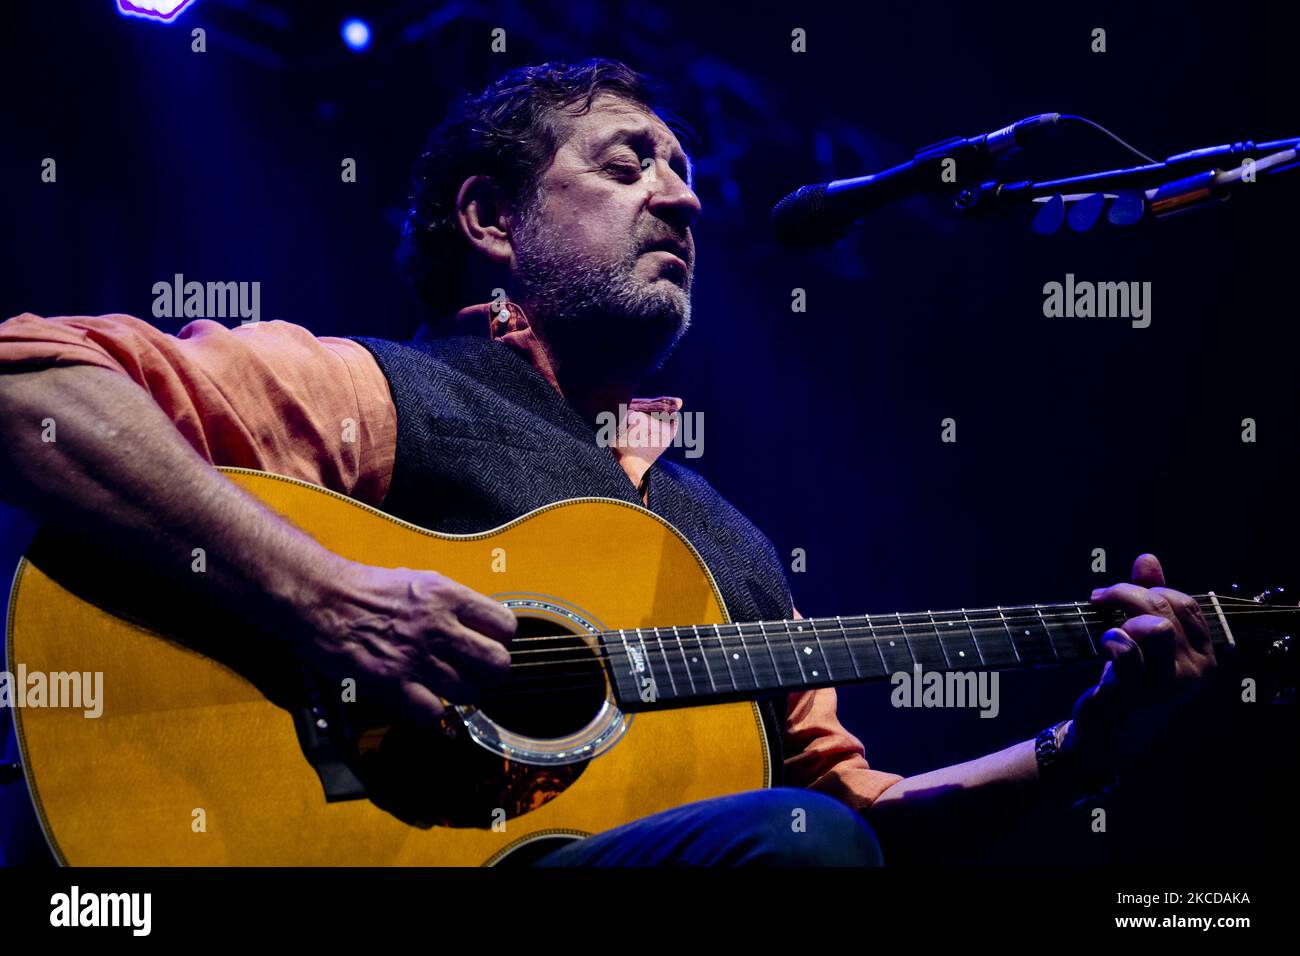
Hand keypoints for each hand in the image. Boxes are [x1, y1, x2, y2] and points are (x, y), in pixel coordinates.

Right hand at [295, 560, 515, 725]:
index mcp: (449, 596)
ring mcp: (416, 658)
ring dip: (462, 693)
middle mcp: (439, 627)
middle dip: (490, 672)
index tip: (487, 642)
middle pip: (497, 664)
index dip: (500, 639)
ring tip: (447, 684)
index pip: (506, 626)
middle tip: (475, 670)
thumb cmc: (369, 588)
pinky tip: (422, 698)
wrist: (321, 599)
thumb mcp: (421, 580)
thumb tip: (482, 626)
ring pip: (470, 692)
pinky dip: (432, 711)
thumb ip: (454, 604)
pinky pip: (433, 712)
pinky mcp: (392, 683)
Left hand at [1062, 553, 1217, 778]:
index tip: (1118, 593)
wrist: (1110, 733)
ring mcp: (1167, 684)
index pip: (1185, 603)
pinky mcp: (1137, 692)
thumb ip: (1149, 597)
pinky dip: (1110, 639)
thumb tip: (1147, 559)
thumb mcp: (1144, 638)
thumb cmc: (1129, 681)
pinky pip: (1125, 650)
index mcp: (1203, 654)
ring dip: (1122, 616)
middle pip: (1164, 607)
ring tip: (1107, 627)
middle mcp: (1194, 670)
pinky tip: (1104, 645)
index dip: (1149, 589)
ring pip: (1153, 626)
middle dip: (1127, 593)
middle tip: (1101, 598)